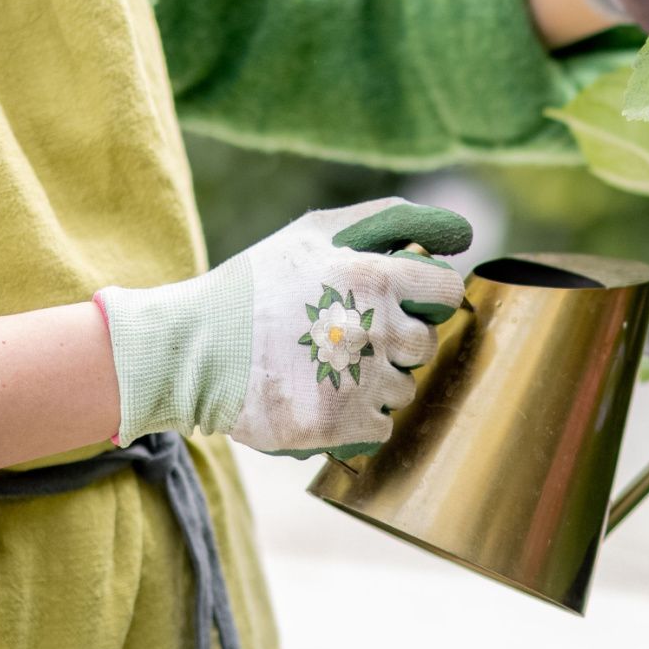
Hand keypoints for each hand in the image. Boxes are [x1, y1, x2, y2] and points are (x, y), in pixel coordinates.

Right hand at [96, 199, 472, 458]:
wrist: (190, 351)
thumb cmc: (255, 287)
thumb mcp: (313, 234)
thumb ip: (387, 222)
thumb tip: (457, 232)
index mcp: (372, 277)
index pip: (446, 291)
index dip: (427, 298)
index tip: (403, 303)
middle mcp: (373, 329)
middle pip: (424, 344)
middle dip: (394, 342)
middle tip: (346, 337)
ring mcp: (358, 381)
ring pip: (404, 389)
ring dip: (375, 382)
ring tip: (325, 368)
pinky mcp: (340, 424)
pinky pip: (381, 426)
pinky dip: (358, 419)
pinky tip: (322, 397)